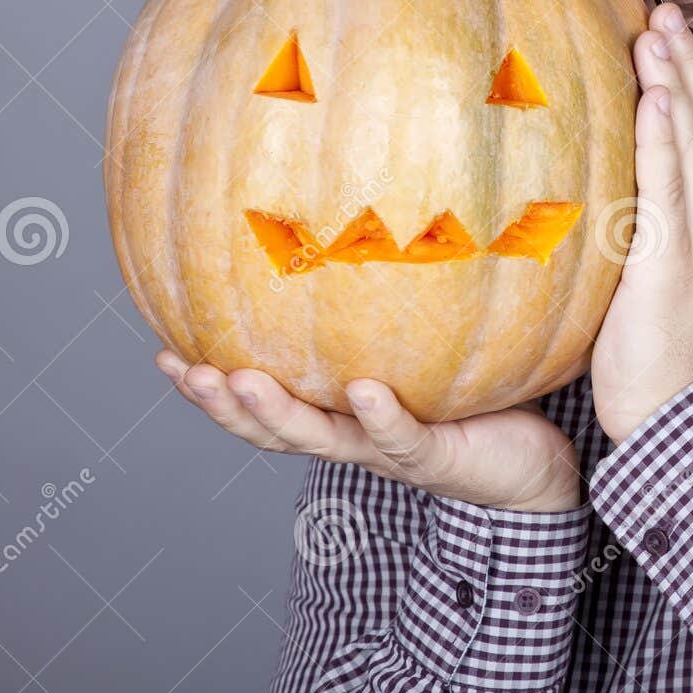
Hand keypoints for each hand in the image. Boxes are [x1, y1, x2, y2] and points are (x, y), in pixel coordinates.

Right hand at [155, 352, 580, 511]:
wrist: (531, 466)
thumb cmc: (472, 400)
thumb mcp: (421, 352)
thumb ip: (387, 311)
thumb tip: (363, 226)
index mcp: (337, 411)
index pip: (261, 399)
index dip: (209, 386)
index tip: (161, 352)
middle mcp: (352, 434)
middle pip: (271, 427)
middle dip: (223, 401)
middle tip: (183, 370)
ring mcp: (388, 448)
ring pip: (321, 438)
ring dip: (278, 413)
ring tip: (245, 380)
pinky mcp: (433, 456)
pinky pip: (400, 436)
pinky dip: (379, 415)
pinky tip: (363, 390)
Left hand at [589, 1, 692, 445]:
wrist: (679, 420)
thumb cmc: (659, 360)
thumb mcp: (654, 286)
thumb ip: (637, 238)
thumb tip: (595, 202)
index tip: (671, 41)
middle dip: (690, 68)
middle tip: (669, 13)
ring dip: (680, 85)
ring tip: (661, 33)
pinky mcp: (675, 264)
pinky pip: (674, 191)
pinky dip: (670, 141)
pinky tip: (661, 101)